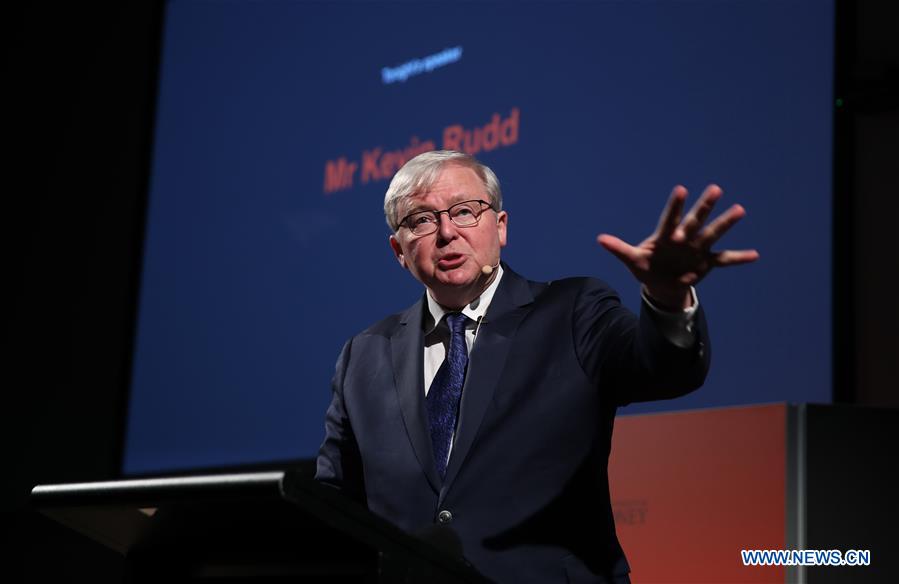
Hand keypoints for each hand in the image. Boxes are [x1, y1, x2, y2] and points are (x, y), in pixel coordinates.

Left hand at [597, 184, 758, 310]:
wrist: (660, 283)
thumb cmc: (645, 266)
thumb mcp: (632, 260)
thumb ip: (619, 249)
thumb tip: (600, 240)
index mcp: (665, 235)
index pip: (670, 217)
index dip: (675, 205)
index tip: (682, 190)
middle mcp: (684, 237)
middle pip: (695, 220)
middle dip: (704, 207)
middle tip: (716, 189)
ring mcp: (697, 248)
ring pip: (712, 233)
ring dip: (725, 223)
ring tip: (739, 210)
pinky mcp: (706, 262)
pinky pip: (725, 259)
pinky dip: (739, 258)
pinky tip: (755, 254)